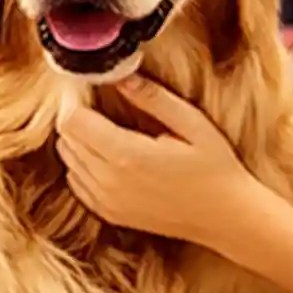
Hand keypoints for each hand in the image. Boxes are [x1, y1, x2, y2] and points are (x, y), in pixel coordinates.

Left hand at [55, 75, 257, 244]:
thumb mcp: (192, 123)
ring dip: (80, 139)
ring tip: (108, 125)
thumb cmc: (215, 167)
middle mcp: (109, 182)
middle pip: (66, 139)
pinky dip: (84, 163)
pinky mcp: (109, 213)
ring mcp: (107, 201)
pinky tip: (110, 153)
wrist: (226, 217)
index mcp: (128, 156)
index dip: (76, 99)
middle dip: (78, 115)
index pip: (73, 121)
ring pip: (68, 160)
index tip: (91, 85)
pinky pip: (77, 182)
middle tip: (101, 100)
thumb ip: (152, 98)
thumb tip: (120, 75)